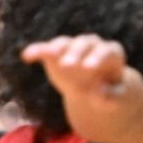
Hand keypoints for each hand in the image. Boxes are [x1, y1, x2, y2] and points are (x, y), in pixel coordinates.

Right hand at [21, 34, 142, 130]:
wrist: (93, 91)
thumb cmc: (108, 94)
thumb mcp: (115, 99)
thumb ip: (110, 97)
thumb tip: (98, 91)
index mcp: (110, 54)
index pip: (106, 51)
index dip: (98, 58)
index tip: (89, 68)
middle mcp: (92, 46)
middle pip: (84, 44)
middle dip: (75, 53)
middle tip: (67, 65)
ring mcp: (73, 48)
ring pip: (65, 43)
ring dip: (56, 48)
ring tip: (47, 54)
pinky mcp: (56, 54)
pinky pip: (46, 49)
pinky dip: (37, 50)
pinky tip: (27, 56)